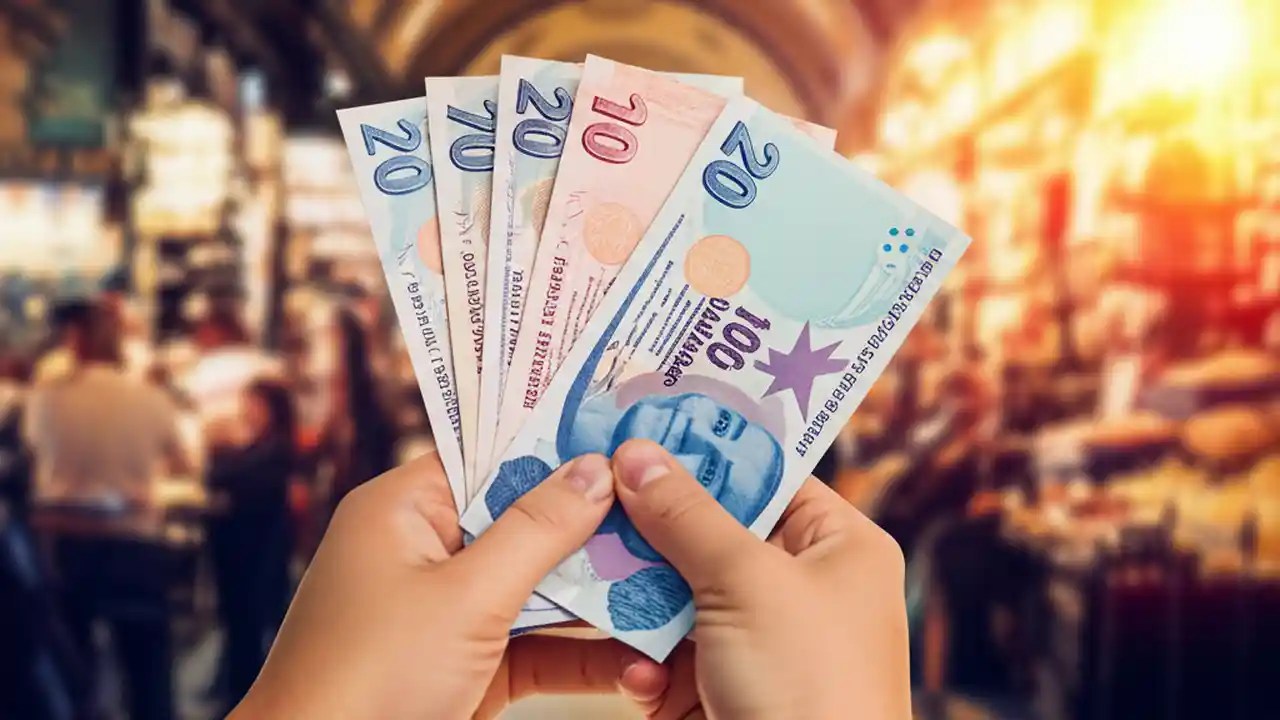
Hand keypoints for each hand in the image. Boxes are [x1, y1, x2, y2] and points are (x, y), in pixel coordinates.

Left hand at [230, 450, 657, 719]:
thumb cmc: (372, 677)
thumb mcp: (465, 596)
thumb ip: (537, 532)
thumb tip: (596, 468)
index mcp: (402, 510)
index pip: (490, 453)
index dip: (557, 442)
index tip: (627, 431)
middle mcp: (424, 551)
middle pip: (523, 520)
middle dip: (593, 522)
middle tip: (667, 503)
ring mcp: (446, 613)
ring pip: (537, 586)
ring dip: (598, 590)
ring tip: (674, 571)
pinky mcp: (467, 667)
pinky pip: (535, 644)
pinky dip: (582, 650)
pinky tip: (643, 649)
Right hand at [611, 440, 910, 719]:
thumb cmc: (808, 686)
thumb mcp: (746, 583)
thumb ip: (687, 514)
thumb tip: (636, 453)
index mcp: (840, 547)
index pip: (767, 474)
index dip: (705, 448)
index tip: (640, 422)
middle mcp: (806, 588)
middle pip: (714, 533)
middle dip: (655, 530)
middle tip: (597, 499)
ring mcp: (765, 643)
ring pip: (682, 595)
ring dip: (642, 604)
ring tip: (598, 589)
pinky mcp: (729, 689)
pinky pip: (675, 655)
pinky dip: (651, 667)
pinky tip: (642, 683)